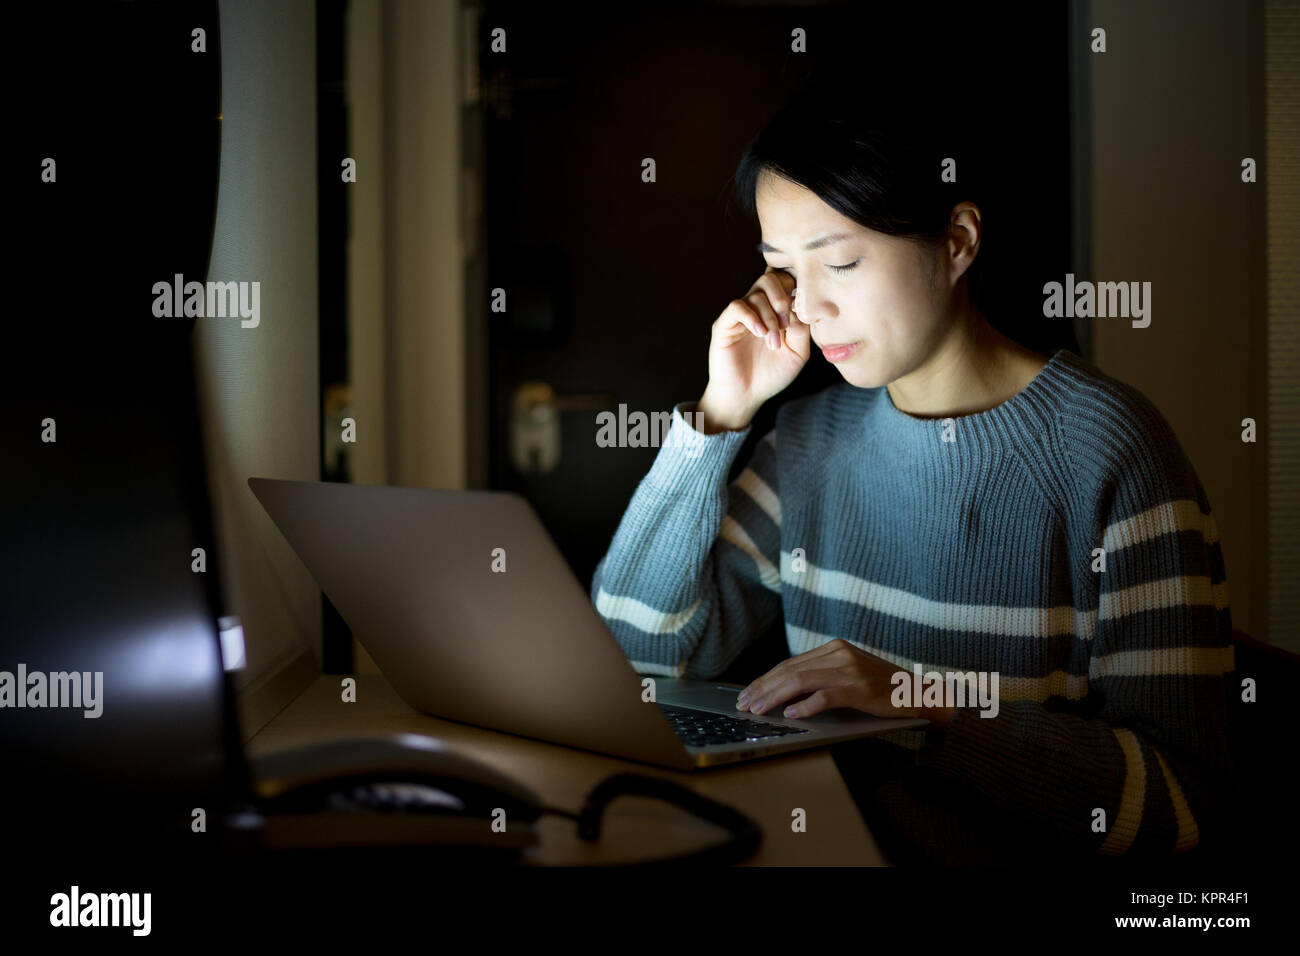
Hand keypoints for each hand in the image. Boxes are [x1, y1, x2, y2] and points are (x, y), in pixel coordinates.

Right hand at [696, 267, 811, 431]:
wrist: (746, 396)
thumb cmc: (771, 375)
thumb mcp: (797, 352)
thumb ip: (802, 327)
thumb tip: (802, 306)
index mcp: (775, 311)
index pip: (785, 281)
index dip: (795, 290)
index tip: (801, 313)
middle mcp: (757, 308)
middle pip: (769, 279)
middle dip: (782, 297)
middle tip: (786, 324)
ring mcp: (740, 316)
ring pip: (756, 295)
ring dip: (770, 319)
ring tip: (773, 343)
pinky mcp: (724, 325)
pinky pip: (737, 307)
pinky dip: (752, 318)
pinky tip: (760, 334)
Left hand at [733, 638, 954, 727]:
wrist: (918, 693)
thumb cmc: (881, 688)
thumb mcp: (849, 673)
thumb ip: (822, 676)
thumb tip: (785, 692)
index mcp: (834, 648)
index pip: (790, 664)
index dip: (765, 679)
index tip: (748, 693)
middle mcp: (839, 654)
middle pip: (790, 670)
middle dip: (763, 688)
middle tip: (745, 703)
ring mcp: (849, 670)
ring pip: (800, 681)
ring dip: (775, 697)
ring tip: (759, 710)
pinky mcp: (859, 688)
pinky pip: (825, 696)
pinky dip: (805, 706)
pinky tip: (791, 714)